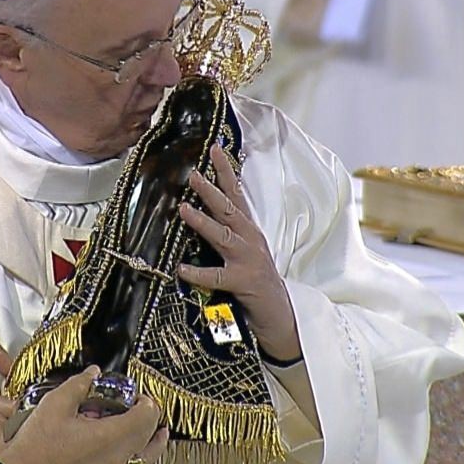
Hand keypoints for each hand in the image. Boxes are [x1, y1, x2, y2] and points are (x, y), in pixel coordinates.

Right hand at [0, 367, 168, 463]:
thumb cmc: (35, 447)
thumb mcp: (56, 403)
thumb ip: (79, 385)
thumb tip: (91, 373)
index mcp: (109, 436)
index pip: (146, 416)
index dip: (146, 401)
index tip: (137, 393)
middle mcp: (116, 458)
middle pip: (150, 436)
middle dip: (150, 417)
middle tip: (141, 405)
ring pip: (148, 460)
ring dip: (153, 442)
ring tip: (154, 431)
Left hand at [177, 145, 300, 362]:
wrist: (282, 315)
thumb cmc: (257, 282)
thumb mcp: (243, 251)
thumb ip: (226, 233)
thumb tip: (197, 212)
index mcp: (249, 230)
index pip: (236, 194)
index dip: (225, 171)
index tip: (213, 148)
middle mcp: (250, 240)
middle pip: (229, 209)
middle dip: (211, 190)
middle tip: (192, 173)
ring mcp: (248, 260)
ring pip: (223, 236)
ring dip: (203, 222)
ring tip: (183, 209)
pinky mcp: (244, 283)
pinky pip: (217, 276)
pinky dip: (199, 272)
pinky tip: (181, 269)